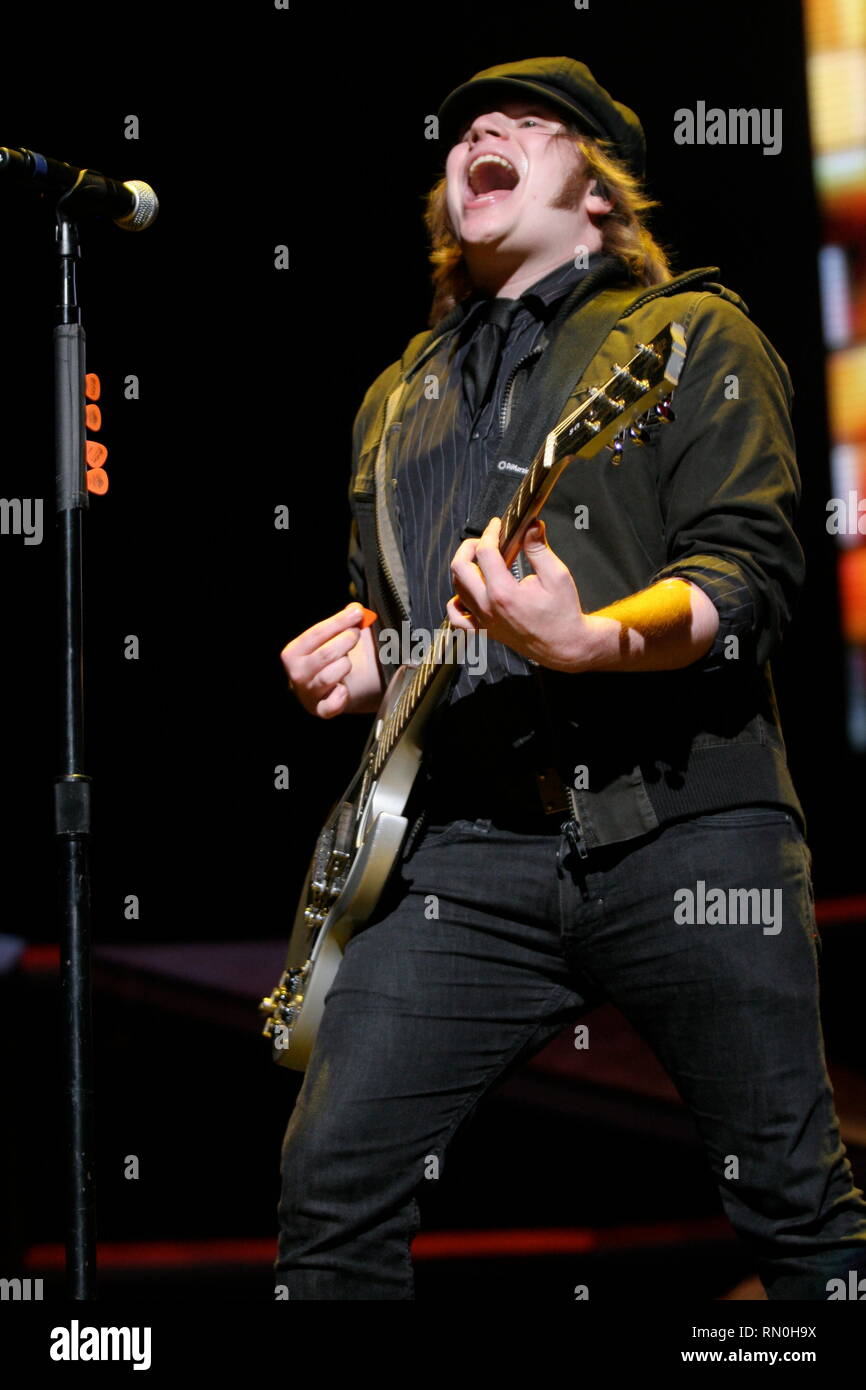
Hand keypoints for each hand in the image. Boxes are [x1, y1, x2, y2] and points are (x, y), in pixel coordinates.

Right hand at [281, 604, 383, 717]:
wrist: (329, 687)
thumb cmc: (330, 657)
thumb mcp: (333, 637)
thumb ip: (343, 621)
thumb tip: (355, 609)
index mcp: (293, 653)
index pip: (316, 633)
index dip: (338, 622)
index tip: (357, 613)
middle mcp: (296, 673)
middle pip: (325, 654)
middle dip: (346, 641)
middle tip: (356, 634)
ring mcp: (307, 693)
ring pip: (330, 675)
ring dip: (345, 665)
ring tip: (348, 661)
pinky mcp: (320, 710)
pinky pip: (332, 704)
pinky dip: (341, 696)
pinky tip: (344, 688)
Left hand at [446, 516, 592, 671]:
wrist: (565, 646)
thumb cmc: (563, 612)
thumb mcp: (556, 575)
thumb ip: (539, 549)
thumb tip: (531, 525)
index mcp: (504, 592)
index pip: (484, 552)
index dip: (490, 533)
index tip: (498, 525)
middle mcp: (487, 608)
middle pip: (459, 568)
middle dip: (469, 547)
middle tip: (485, 540)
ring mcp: (483, 622)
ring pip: (456, 588)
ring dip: (464, 569)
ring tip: (481, 561)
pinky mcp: (484, 632)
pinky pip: (457, 618)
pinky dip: (457, 602)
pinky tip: (469, 592)